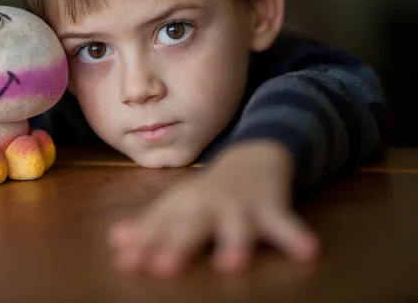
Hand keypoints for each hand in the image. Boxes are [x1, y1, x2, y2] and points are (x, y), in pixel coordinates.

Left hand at [107, 140, 318, 277]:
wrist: (252, 155)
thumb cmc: (209, 191)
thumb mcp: (179, 205)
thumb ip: (150, 226)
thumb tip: (115, 242)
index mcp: (182, 206)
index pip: (160, 227)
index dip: (144, 245)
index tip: (127, 264)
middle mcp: (208, 205)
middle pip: (191, 226)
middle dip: (178, 244)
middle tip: (164, 267)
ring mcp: (240, 205)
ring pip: (238, 226)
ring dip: (235, 243)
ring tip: (231, 264)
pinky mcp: (272, 205)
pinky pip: (285, 223)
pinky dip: (296, 235)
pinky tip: (308, 251)